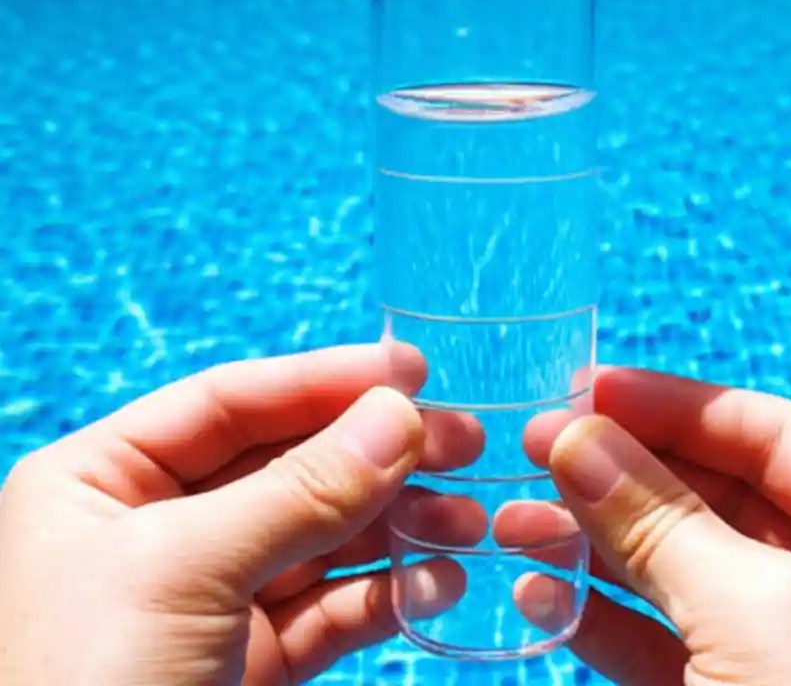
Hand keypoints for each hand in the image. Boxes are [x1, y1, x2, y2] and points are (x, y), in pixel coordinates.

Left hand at [0, 343, 480, 684]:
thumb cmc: (86, 684)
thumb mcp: (186, 568)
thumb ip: (300, 490)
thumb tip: (399, 415)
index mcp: (101, 482)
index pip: (229, 403)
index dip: (323, 381)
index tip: (413, 372)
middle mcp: (156, 531)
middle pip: (288, 465)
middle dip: (376, 456)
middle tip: (464, 443)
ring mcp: (208, 599)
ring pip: (322, 539)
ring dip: (399, 525)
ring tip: (467, 520)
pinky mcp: (249, 664)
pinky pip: (331, 611)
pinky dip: (387, 595)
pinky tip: (437, 582)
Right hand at [497, 369, 790, 684]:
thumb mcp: (752, 613)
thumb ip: (659, 518)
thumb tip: (574, 437)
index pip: (773, 434)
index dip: (672, 406)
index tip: (581, 390)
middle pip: (722, 494)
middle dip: (625, 472)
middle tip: (532, 446)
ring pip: (686, 567)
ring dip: (599, 540)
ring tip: (511, 516)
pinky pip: (666, 641)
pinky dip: (602, 617)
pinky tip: (538, 591)